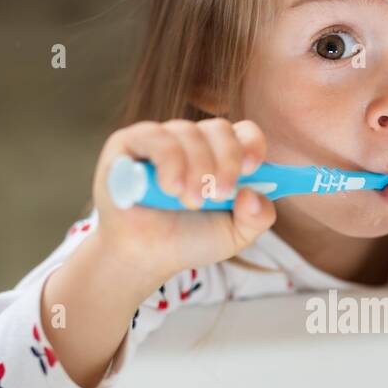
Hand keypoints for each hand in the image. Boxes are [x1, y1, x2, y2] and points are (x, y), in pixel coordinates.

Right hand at [91, 118, 276, 291]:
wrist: (145, 257)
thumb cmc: (187, 241)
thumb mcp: (234, 235)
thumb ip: (258, 217)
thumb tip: (255, 193)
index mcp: (221, 157)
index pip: (244, 133)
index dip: (252, 145)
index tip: (251, 169)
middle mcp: (192, 142)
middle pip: (220, 129)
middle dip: (226, 163)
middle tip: (218, 196)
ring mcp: (161, 139)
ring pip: (189, 132)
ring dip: (196, 169)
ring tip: (189, 202)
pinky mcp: (129, 142)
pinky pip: (156, 136)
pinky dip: (170, 163)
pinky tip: (169, 189)